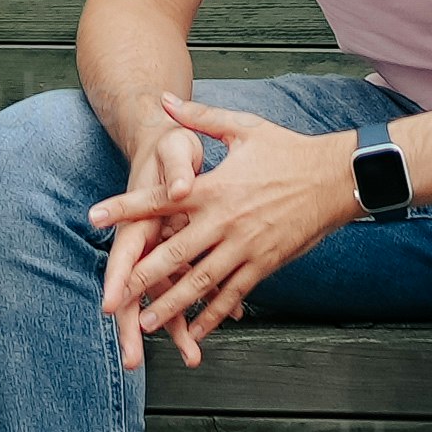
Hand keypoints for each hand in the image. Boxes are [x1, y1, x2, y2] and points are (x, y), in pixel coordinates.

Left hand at [90, 101, 366, 361]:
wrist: (336, 177)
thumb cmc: (288, 150)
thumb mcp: (242, 126)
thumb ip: (199, 118)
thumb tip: (164, 100)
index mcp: (214, 188)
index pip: (160, 199)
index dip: (125, 208)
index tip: (95, 218)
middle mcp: (225, 221)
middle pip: (175, 253)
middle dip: (143, 277)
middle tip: (115, 296)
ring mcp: (245, 246)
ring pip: (202, 281)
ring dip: (173, 304)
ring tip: (148, 322)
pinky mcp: (264, 264)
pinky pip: (234, 294)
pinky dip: (213, 314)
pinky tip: (195, 331)